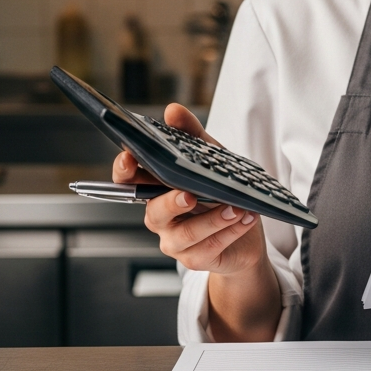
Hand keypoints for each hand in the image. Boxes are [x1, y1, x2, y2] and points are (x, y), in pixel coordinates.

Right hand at [112, 103, 266, 275]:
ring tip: (235, 207)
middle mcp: (160, 216)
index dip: (124, 171)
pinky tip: (245, 218)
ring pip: (186, 233)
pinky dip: (230, 231)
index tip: (130, 158)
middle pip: (153, 211)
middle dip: (171, 202)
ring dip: (213, 219)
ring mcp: (174, 240)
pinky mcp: (194, 258)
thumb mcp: (211, 158)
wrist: (246, 232)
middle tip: (189, 194)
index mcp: (156, 189)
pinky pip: (208, 247)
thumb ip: (191, 135)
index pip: (129, 180)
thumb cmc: (221, 193)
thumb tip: (173, 111)